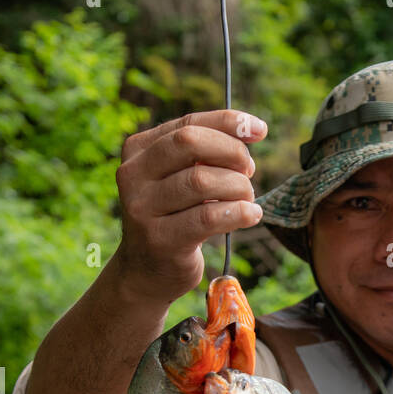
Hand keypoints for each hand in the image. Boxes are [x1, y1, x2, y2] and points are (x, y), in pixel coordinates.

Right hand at [114, 109, 267, 304]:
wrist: (146, 271)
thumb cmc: (175, 217)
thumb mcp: (181, 178)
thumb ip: (205, 154)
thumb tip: (252, 128)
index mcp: (138, 150)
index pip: (188, 124)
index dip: (228, 122)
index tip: (259, 129)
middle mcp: (133, 175)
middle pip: (190, 143)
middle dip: (231, 152)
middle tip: (249, 170)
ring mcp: (143, 209)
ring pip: (202, 181)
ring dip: (238, 186)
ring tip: (248, 198)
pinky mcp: (162, 240)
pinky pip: (209, 217)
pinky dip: (239, 213)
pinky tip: (251, 215)